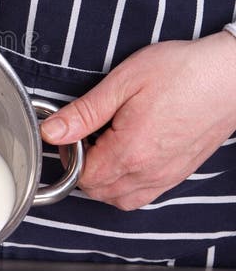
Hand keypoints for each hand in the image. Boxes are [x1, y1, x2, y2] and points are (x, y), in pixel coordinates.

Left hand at [41, 32, 235, 209]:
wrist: (230, 75)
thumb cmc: (182, 71)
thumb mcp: (123, 82)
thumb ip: (84, 112)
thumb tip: (52, 131)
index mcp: (131, 151)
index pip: (82, 177)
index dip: (71, 155)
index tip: (77, 132)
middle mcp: (149, 173)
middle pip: (98, 192)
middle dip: (85, 168)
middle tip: (92, 133)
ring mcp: (166, 177)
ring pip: (120, 199)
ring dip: (105, 178)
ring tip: (110, 142)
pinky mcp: (179, 174)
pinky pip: (143, 195)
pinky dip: (127, 184)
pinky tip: (129, 153)